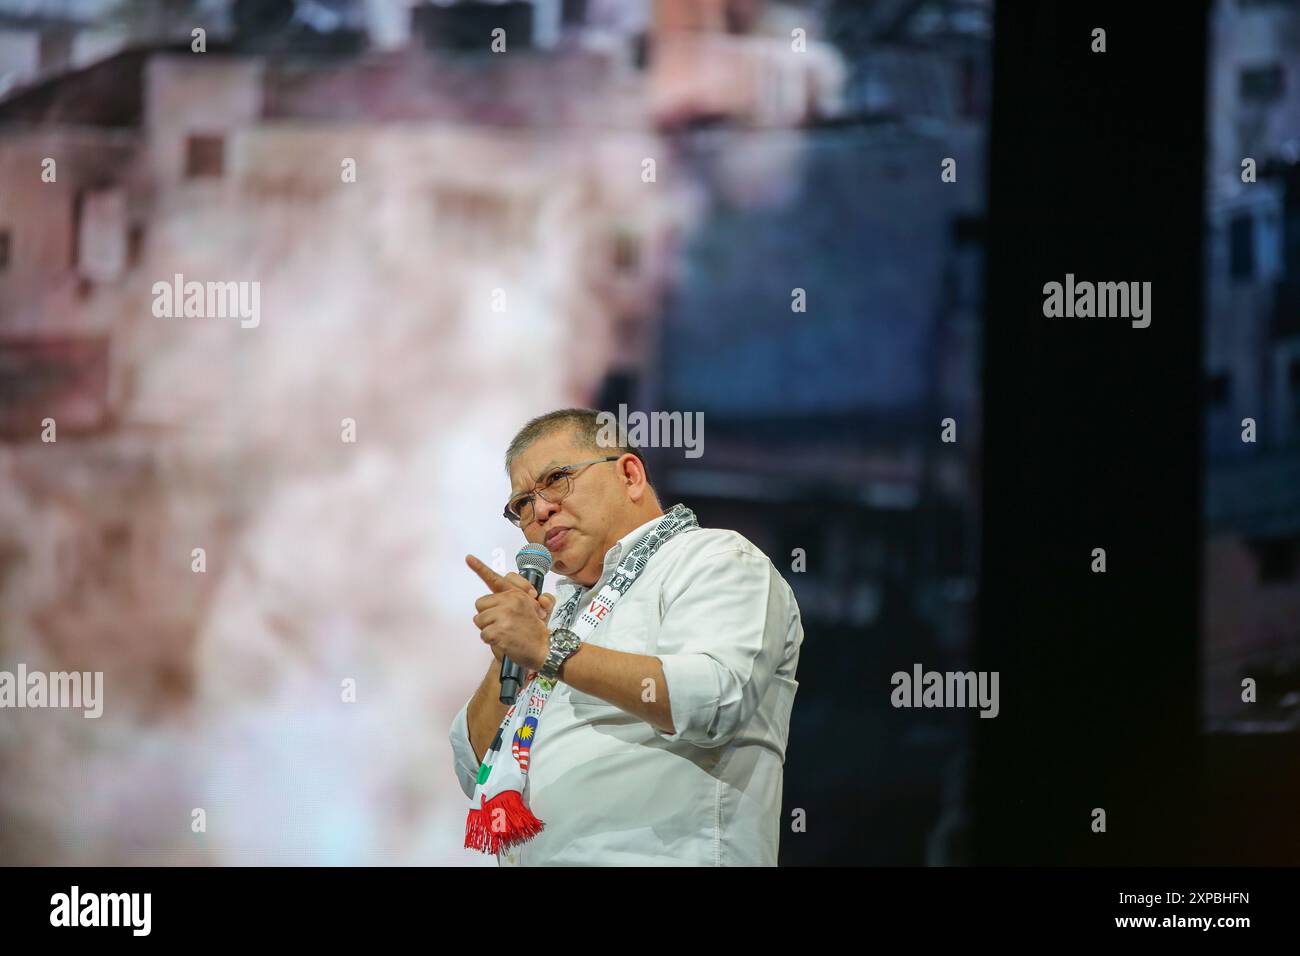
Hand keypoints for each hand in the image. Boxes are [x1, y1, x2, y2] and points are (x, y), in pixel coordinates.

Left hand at [466, 554, 555, 670]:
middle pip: (481, 604)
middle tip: (503, 622)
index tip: (469, 558)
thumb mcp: (540, 608)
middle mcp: (509, 601)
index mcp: (516, 594)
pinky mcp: (498, 631)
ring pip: (480, 620)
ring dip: (489, 628)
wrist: (545, 651)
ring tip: (504, 632)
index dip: (480, 568)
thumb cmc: (537, 631)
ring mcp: (503, 616)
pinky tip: (503, 641)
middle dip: (488, 614)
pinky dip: (491, 640)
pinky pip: (483, 634)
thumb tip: (539, 596)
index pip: (496, 579)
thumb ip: (530, 597)